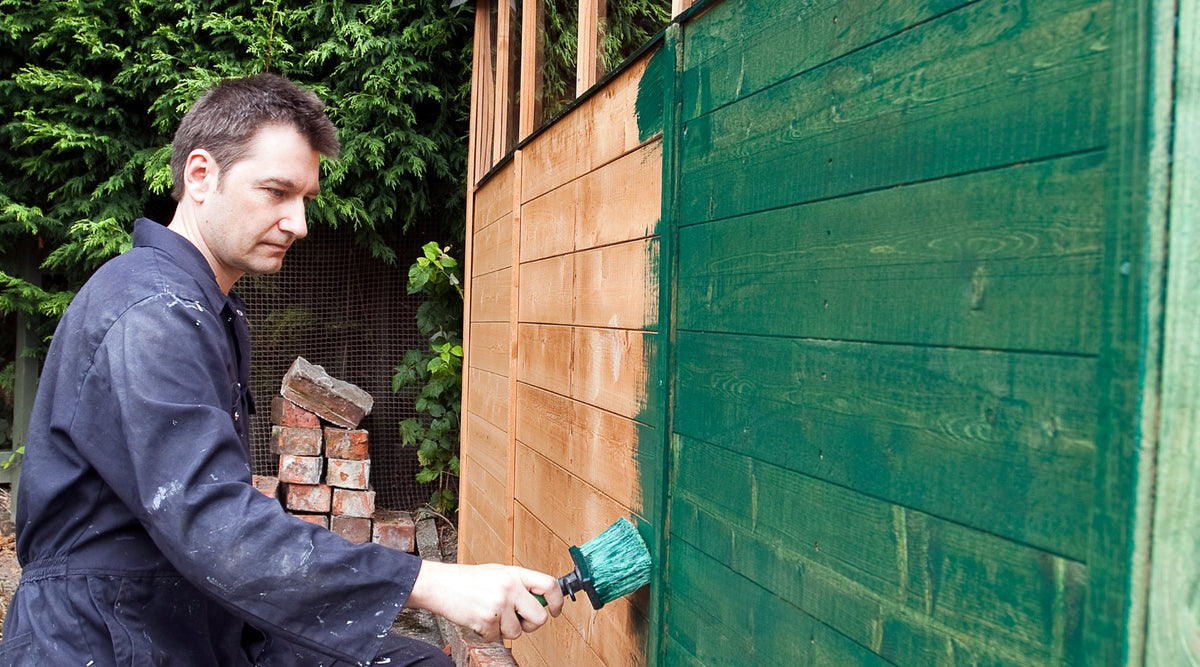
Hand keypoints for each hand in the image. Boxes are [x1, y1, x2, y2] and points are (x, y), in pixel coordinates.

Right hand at [405, 560, 564, 642]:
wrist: (440, 585)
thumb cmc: (468, 579)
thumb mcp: (498, 573)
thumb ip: (520, 584)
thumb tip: (541, 602)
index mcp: (515, 573)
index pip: (549, 585)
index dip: (557, 601)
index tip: (554, 610)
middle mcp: (510, 588)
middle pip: (539, 617)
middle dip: (531, 624)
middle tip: (518, 620)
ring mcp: (499, 605)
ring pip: (517, 632)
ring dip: (505, 630)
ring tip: (491, 615)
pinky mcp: (486, 621)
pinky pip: (497, 638)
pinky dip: (489, 634)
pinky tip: (480, 619)